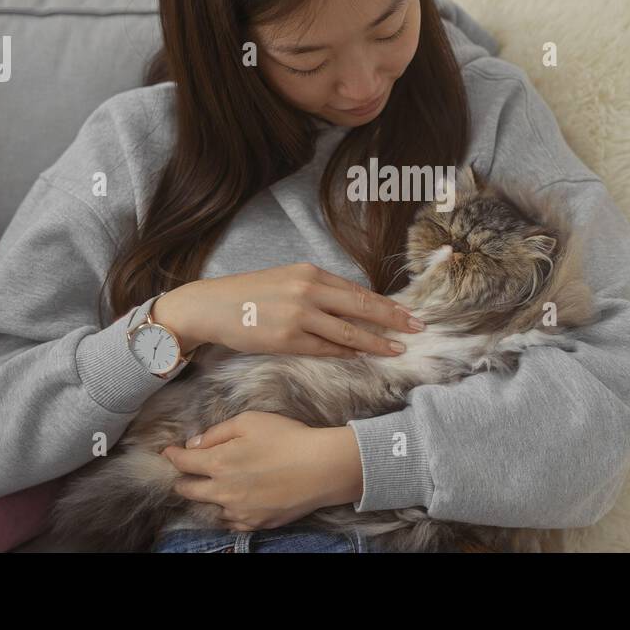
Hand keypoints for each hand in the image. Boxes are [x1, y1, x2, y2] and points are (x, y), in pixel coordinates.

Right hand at [153, 262, 424, 358]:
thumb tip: (350, 305)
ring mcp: (298, 316)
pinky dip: (345, 352)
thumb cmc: (248, 295)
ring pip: (348, 332)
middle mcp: (307, 290)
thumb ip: (316, 290)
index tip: (409, 312)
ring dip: (376, 342)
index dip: (387, 304)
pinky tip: (361, 356)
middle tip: (418, 328)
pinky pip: (325, 348)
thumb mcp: (286, 281)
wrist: (210, 306)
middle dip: (394, 319)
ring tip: (397, 349)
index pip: (358, 291)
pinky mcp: (286, 339)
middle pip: (362, 307)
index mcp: (310, 273)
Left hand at [160, 411, 363, 530]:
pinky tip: (237, 500)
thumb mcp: (250, 421)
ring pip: (209, 507)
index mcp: (218, 463)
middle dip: (182, 479)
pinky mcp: (255, 523)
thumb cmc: (287, 438)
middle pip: (187, 490)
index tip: (168, 452)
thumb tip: (195, 444)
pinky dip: (228, 511)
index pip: (181, 463)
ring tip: (219, 485)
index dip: (171, 456)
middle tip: (187, 471)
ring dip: (208, 496)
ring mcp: (238, 511)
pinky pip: (231, 521)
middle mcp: (222, 491)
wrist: (322, 468)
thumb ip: (217, 432)